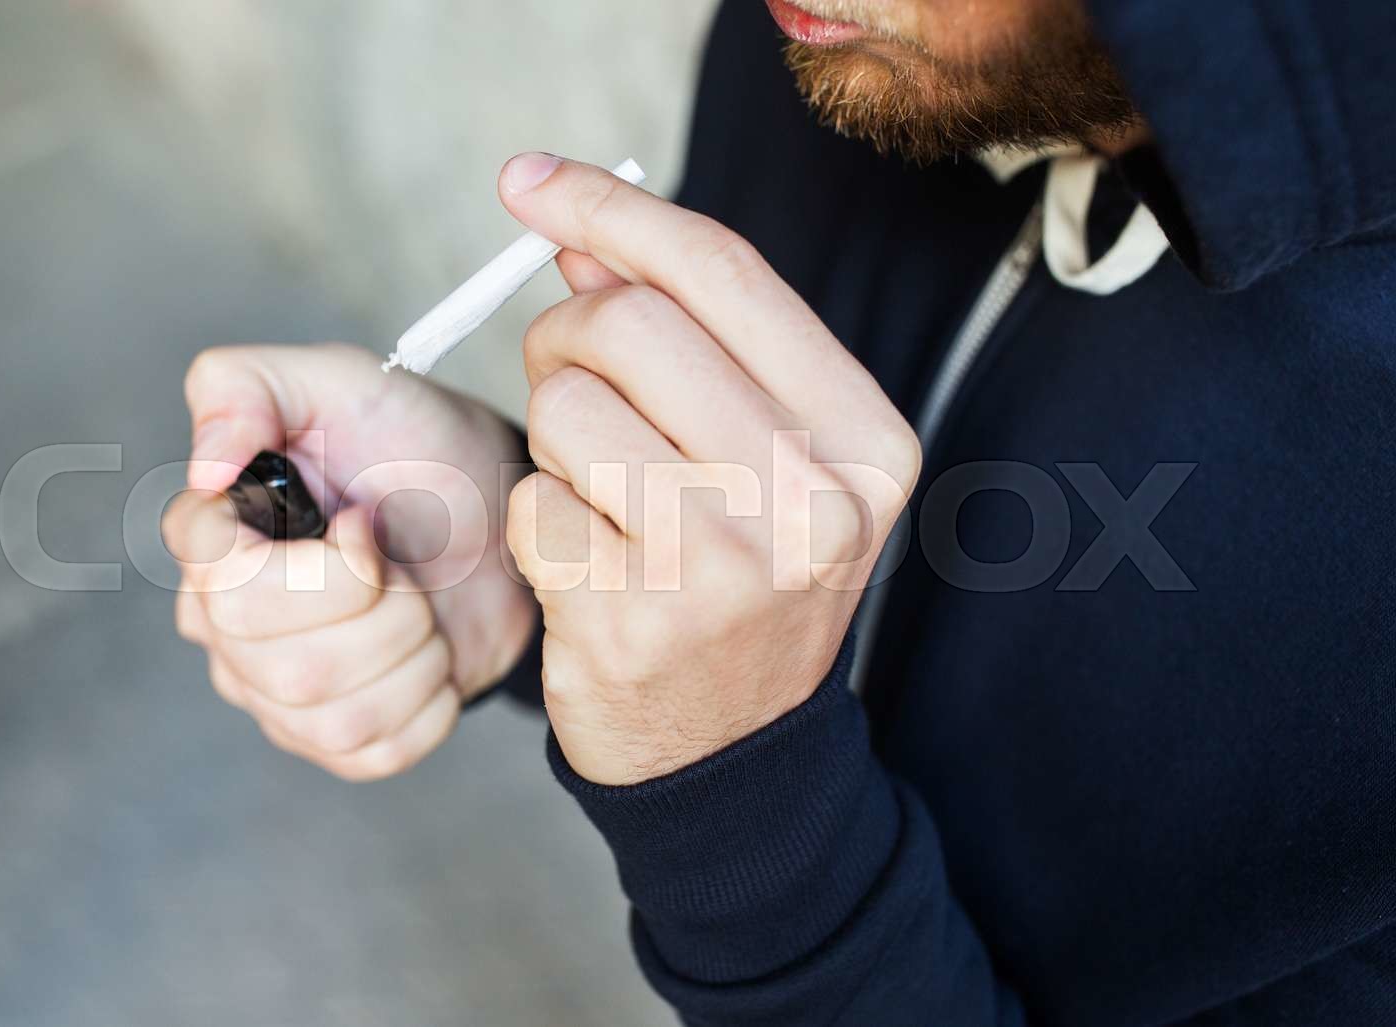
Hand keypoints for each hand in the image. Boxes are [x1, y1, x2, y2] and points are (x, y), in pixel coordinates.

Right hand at [166, 344, 536, 780]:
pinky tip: (433, 654)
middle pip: (284, 664)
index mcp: (213, 543)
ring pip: (329, 714)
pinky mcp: (336, 739)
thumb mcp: (339, 381)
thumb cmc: (414, 442)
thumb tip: (203, 468)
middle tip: (404, 564)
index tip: (364, 520)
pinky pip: (373, 751)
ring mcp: (275, 692)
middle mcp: (225, 626)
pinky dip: (428, 702)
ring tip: (423, 604)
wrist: (498, 512)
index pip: (225, 587)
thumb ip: (243, 388)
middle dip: (379, 609)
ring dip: (409, 653)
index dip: (320, 568)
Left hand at [498, 155, 920, 785]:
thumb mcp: (759, 455)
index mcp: (865, 441)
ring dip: (551, 435)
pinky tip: (585, 564)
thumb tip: (582, 235)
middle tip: (567, 379)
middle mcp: (813, 502)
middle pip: (629, 325)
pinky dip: (535, 520)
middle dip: (565, 335)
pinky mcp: (633, 620)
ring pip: (565, 407)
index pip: (724, 273)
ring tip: (594, 488)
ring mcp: (725, 568)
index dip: (612, 209)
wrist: (732, 753)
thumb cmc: (742, 578)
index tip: (530, 181)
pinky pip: (529, 503)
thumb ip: (688, 336)